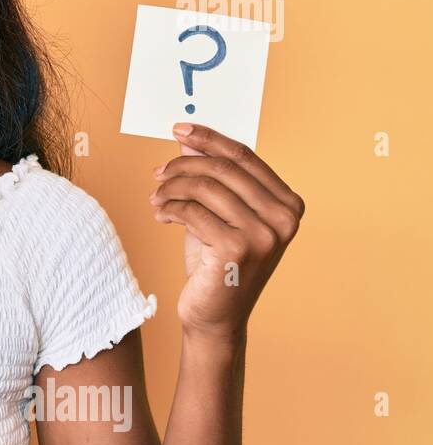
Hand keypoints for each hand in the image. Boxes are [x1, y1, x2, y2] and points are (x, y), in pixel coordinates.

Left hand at [149, 122, 304, 340]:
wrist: (214, 315)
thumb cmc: (216, 262)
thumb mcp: (216, 213)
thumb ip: (211, 177)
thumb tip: (188, 138)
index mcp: (288, 203)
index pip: (244, 157)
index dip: (209, 138)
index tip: (179, 129)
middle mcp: (284, 218)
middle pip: (223, 169)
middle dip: (183, 165)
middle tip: (157, 173)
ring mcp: (264, 234)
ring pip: (205, 188)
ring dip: (172, 188)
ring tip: (156, 198)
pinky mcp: (238, 249)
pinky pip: (193, 212)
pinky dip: (170, 208)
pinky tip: (160, 214)